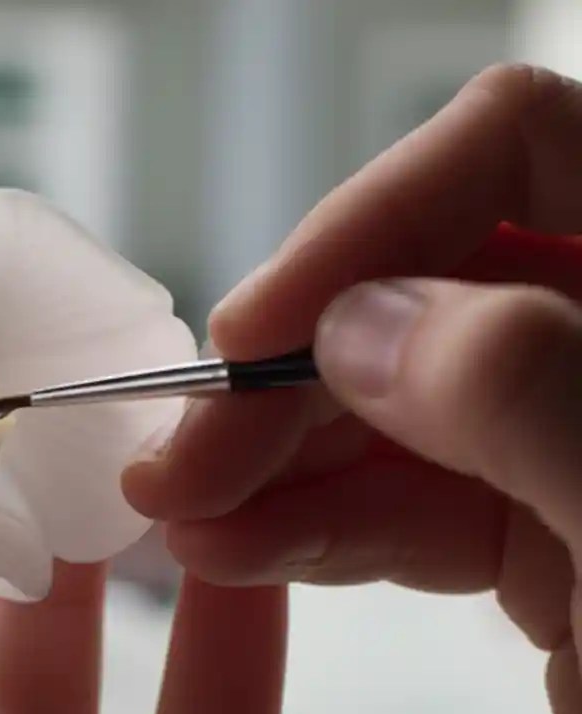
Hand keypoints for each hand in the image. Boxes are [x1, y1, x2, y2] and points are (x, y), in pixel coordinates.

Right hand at [123, 64, 581, 713]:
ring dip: (275, 455)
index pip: (521, 151)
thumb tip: (368, 323)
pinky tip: (238, 548)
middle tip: (186, 453)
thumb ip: (543, 406)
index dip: (374, 219)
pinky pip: (405, 496)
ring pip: (393, 397)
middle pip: (423, 284)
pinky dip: (312, 522)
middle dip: (288, 368)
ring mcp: (580, 438)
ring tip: (185, 516)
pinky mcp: (543, 530)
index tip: (260, 329)